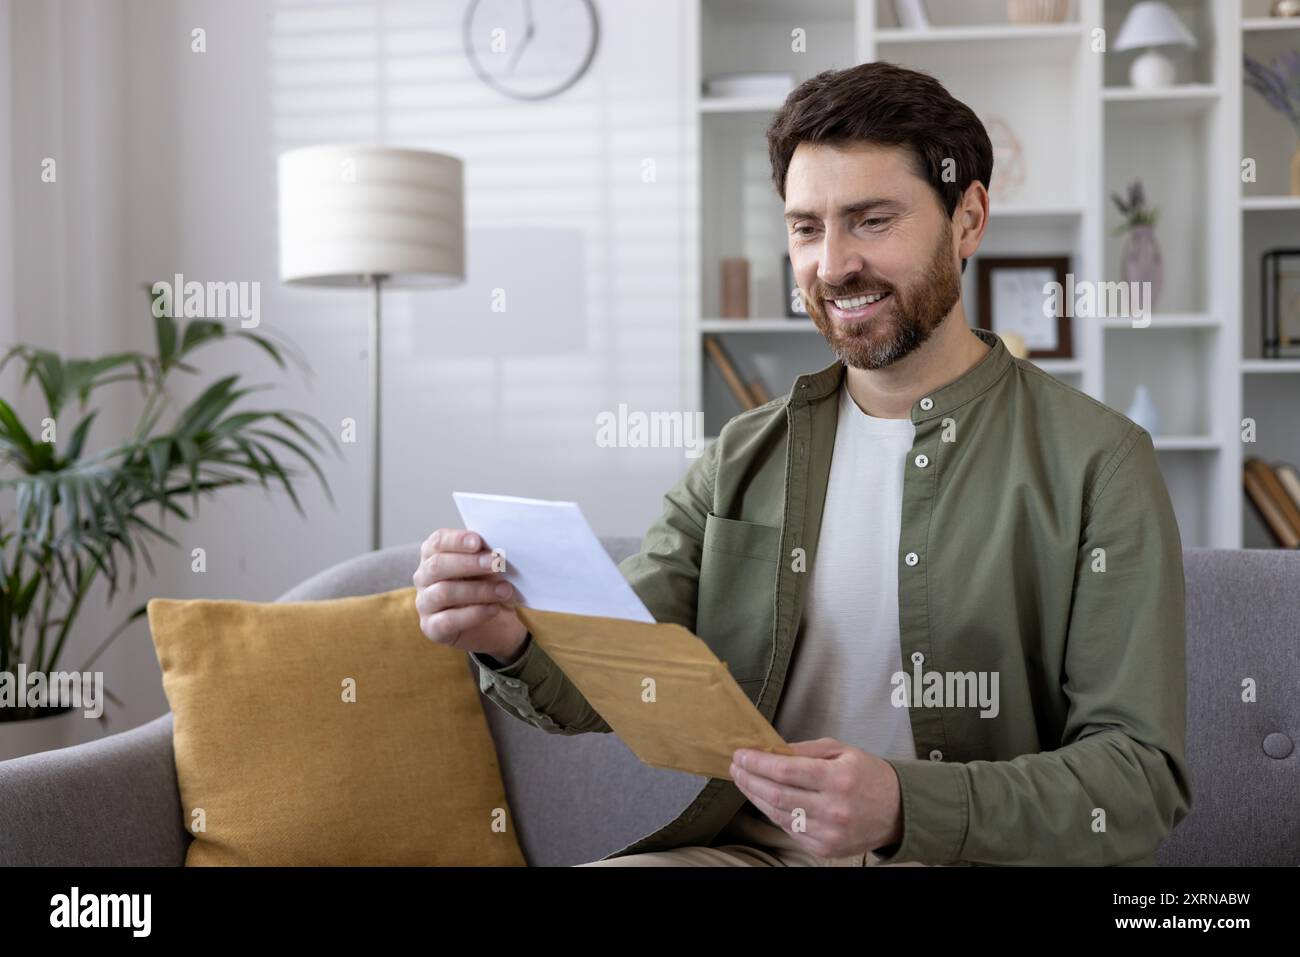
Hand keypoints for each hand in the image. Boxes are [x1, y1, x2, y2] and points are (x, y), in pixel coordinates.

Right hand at [413, 528, 526, 660]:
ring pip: (444, 592)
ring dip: (478, 590)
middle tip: (496, 564)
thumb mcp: (488, 568)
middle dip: (469, 563)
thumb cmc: (486, 586)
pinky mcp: (431, 628)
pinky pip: (449, 620)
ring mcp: (424, 603)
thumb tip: (494, 551)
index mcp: (433, 555)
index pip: (437, 542)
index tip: (478, 542)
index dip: (457, 540)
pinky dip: (475, 614)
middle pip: (437, 566)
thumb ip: (485, 557)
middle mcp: (423, 577)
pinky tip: (494, 609)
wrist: (494, 624)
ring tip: (504, 590)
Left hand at [730, 738, 902, 858]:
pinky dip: (773, 814)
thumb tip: (771, 750)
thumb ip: (805, 749)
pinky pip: (789, 830)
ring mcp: (828, 833)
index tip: (741, 754)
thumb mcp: (841, 750)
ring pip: (778, 815)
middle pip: (776, 794)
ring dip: (756, 797)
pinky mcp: (825, 849)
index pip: (785, 771)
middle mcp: (833, 809)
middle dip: (749, 779)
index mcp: (838, 779)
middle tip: (736, 767)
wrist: (897, 810)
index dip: (757, 763)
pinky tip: (765, 799)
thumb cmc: (868, 775)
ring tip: (744, 781)